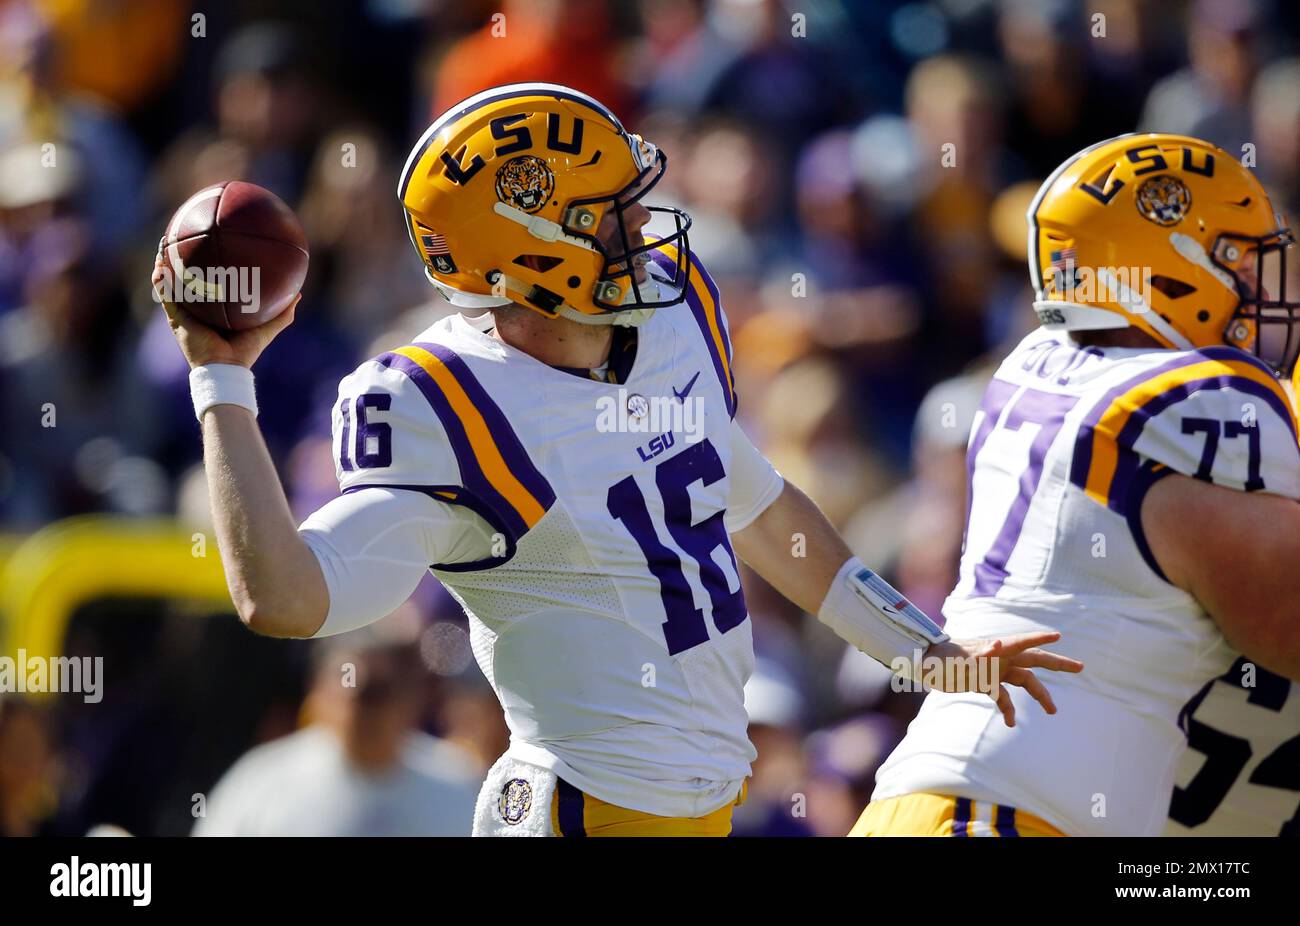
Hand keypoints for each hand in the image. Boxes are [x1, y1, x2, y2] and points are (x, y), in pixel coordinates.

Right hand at [152, 243, 296, 369]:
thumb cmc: (245, 351)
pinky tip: (160, 265)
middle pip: (188, 281)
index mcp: (216, 311)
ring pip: (170, 284)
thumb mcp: (268, 328)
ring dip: (164, 265)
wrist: (225, 367)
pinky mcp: (175, 319)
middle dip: (183, 261)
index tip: (213, 247)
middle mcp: (198, 310)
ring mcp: (185, 314)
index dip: (210, 268)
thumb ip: (283, 313)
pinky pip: (164, 295)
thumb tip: (298, 294)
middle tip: (184, 240)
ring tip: (162, 246)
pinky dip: (160, 280)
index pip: (212, 285)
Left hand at [922, 632, 1083, 727]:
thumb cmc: (940, 659)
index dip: (1040, 639)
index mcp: (995, 648)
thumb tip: (998, 644)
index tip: (1058, 637)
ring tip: (1053, 711)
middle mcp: (999, 657)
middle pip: (1034, 660)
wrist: (922, 665)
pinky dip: (1008, 708)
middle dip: (1057, 664)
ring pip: (1024, 681)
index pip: (1023, 642)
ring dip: (1039, 694)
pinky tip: (1009, 722)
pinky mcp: (984, 682)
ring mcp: (993, 670)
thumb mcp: (959, 658)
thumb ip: (980, 653)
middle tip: (1080, 667)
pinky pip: (1003, 695)